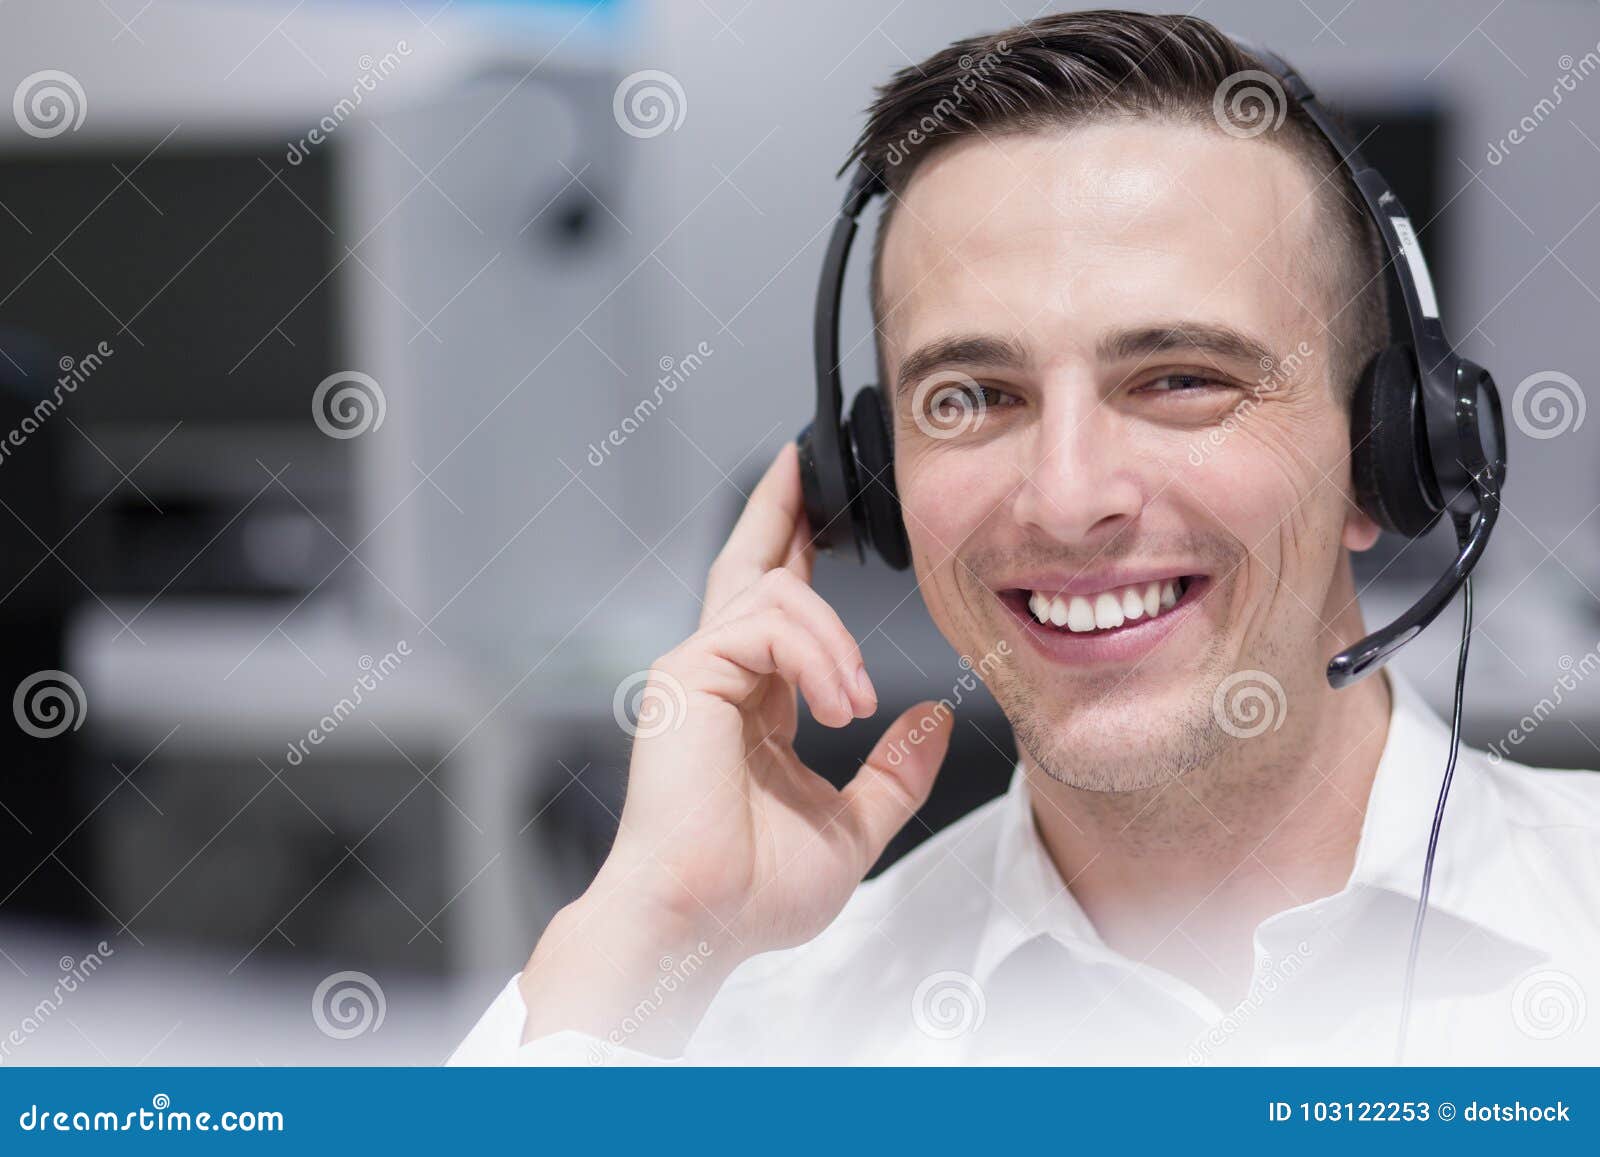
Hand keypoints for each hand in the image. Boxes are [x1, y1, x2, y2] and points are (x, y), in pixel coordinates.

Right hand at [518, 442, 953, 1051]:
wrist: (701, 920)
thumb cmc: (754, 889)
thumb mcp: (851, 826)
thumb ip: (895, 772)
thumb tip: (936, 719)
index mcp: (751, 704)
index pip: (774, 609)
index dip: (796, 553)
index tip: (817, 515)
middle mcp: (719, 674)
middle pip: (749, 563)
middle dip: (779, 509)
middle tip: (802, 459)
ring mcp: (698, 668)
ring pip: (781, 593)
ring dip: (837, 643)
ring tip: (855, 707)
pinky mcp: (688, 671)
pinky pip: (768, 623)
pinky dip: (817, 655)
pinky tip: (839, 704)